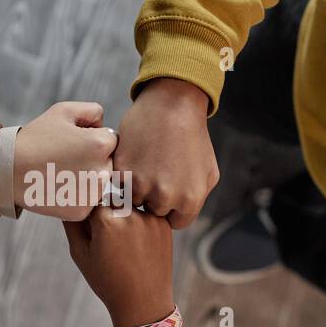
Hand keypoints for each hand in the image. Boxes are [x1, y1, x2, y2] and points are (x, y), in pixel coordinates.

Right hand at [14, 102, 118, 220]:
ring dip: (87, 179)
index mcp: (101, 144)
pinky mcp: (82, 211)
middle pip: (108, 163)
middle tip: (65, 159)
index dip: (91, 139)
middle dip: (93, 160)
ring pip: (99, 183)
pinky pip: (88, 201)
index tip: (71, 143)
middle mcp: (102, 171)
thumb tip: (105, 125)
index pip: (111, 141)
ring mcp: (92, 194)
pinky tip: (58, 187)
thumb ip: (93, 111)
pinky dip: (76, 196)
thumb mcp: (63, 111)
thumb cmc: (36, 138)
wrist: (8, 169)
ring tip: (61, 173)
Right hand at [63, 207, 175, 326]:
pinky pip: (147, 213)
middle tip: (106, 234)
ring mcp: (150, 218)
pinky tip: (138, 244)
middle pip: (112, 198)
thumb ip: (71, 224)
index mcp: (106, 221)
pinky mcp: (164, 225)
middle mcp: (130, 214)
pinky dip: (141, 223)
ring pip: (131, 204)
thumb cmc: (107, 281)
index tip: (88, 222)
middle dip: (107, 210)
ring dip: (125, 215)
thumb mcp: (81, 255)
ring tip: (123, 242)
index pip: (91, 197)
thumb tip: (67, 201)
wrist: (144, 302)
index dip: (88, 210)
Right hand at [113, 78, 217, 228]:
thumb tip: (178, 216)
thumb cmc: (192, 136)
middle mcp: (165, 197)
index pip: (174, 223)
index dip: (171, 208)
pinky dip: (121, 174)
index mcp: (189, 201)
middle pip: (152, 213)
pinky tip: (134, 157)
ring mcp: (141, 184)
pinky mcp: (121, 170)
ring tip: (145, 163)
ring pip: (132, 201)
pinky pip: (117, 185)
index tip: (168, 189)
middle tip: (156, 172)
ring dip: (135, 187)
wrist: (173, 103)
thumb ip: (195, 200)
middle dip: (153, 197)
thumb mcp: (208, 173)